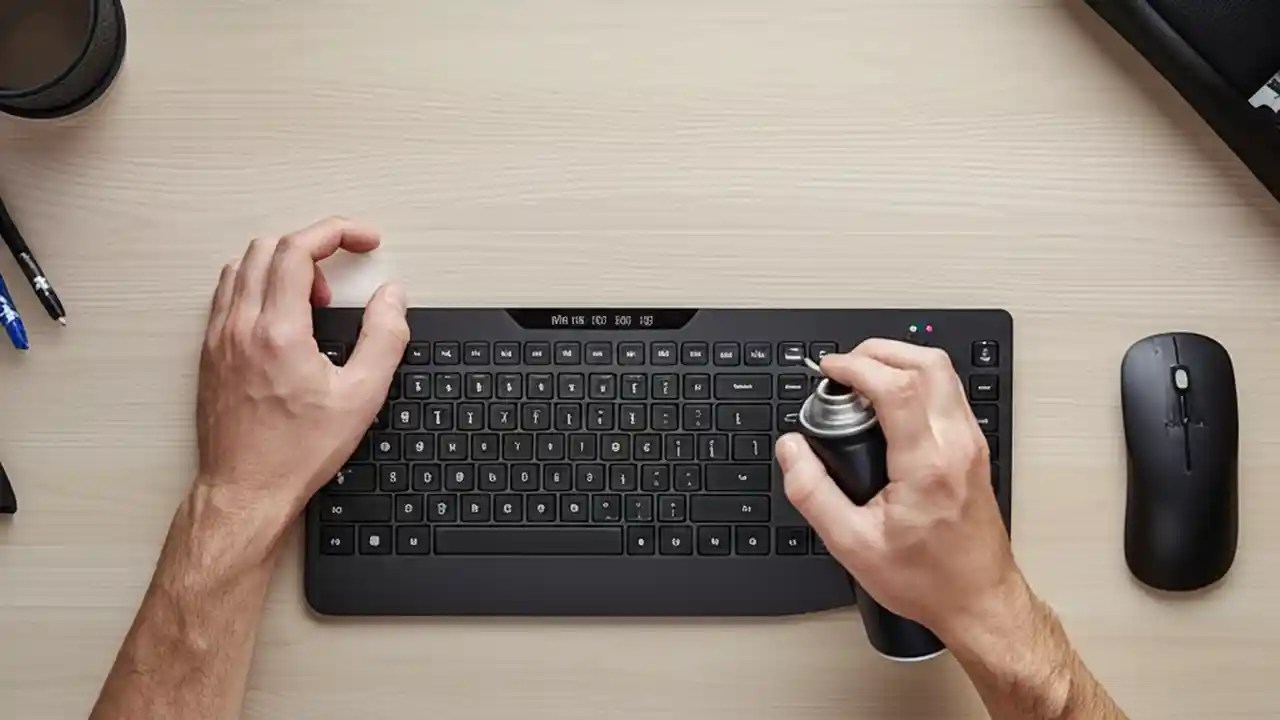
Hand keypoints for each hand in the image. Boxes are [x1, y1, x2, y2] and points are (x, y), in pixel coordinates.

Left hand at [196, 217, 408, 520]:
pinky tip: (282, 318)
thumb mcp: (361, 397)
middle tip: (340, 281)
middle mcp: (240, 326)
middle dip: (312, 248)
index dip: (337, 232)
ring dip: (281, 266)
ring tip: (313, 302)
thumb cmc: (297, 452)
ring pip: (241, 267)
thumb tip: (392, 297)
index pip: (298, 249)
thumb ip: (384, 337)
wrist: (246, 490)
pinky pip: (226, 294)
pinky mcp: (208, 352)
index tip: (365, 241)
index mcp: (278, 331)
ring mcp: (218, 337)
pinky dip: (256, 286)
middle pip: (267, 248)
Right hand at [776, 339, 1020, 641]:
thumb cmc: (927, 580)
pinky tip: (889, 401)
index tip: (829, 371)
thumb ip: (812, 492)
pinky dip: (916, 379)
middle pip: (927, 363)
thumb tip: (791, 449)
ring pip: (943, 372)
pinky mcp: (975, 448)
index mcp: (928, 466)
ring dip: (900, 361)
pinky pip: (948, 392)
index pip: (897, 386)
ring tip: (862, 378)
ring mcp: (972, 444)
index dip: (856, 366)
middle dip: (879, 351)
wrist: (978, 601)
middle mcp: (957, 446)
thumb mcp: (851, 545)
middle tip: (844, 367)